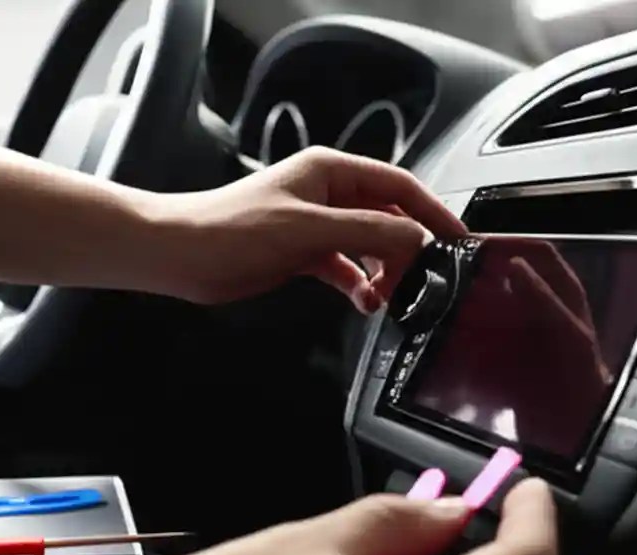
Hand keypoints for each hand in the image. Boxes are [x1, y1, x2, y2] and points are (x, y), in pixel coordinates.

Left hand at [144, 147, 466, 310]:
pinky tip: (363, 301)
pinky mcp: (304, 251)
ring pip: (372, 245)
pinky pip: (349, 267)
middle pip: (390, 217)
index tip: (456, 240)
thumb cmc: (229, 229)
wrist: (179, 254)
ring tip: (390, 296)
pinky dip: (361, 284)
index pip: (401, 185)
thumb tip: (417, 239)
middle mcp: (329, 193)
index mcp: (332, 171)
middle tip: (422, 280)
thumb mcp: (311, 229)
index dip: (433, 212)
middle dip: (409, 250)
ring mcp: (317, 223)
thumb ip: (370, 232)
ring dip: (386, 271)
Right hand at [428, 238, 611, 455]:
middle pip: (501, 279)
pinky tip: (439, 343)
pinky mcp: (502, 361)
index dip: (507, 243)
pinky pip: (474, 343)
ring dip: (460, 307)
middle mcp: (539, 309)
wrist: (576, 433)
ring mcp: (519, 334)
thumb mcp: (571, 337)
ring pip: (483, 308)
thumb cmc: (585, 384)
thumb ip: (544, 300)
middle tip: (440, 273)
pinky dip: (457, 341)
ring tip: (433, 307)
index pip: (535, 253)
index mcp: (562, 295)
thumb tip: (514, 265)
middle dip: (473, 275)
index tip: (471, 244)